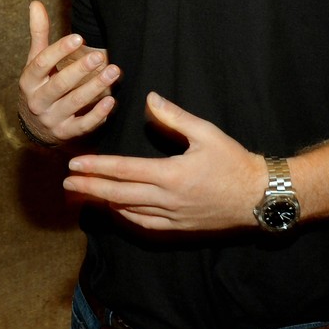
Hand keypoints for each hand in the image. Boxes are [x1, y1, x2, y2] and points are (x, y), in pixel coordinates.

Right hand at [18, 0, 118, 143]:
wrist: (34, 126)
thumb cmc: (39, 85)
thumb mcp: (35, 61)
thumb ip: (39, 34)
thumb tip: (36, 3)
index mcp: (29, 81)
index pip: (41, 64)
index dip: (59, 50)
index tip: (79, 38)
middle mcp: (37, 101)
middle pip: (59, 85)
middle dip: (80, 70)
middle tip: (99, 57)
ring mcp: (52, 118)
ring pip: (74, 103)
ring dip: (95, 88)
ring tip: (113, 72)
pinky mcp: (66, 133)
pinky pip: (83, 125)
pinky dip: (97, 114)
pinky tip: (111, 101)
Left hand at [63, 92, 265, 230]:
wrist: (261, 197)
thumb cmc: (235, 161)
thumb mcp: (207, 133)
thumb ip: (175, 117)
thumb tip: (150, 99)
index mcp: (172, 174)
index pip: (124, 170)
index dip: (96, 167)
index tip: (75, 164)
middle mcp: (168, 199)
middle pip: (119, 194)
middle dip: (89, 188)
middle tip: (66, 182)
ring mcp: (173, 217)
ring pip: (129, 211)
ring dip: (103, 202)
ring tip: (83, 194)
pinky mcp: (180, 228)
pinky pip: (145, 225)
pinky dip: (126, 217)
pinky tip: (116, 209)